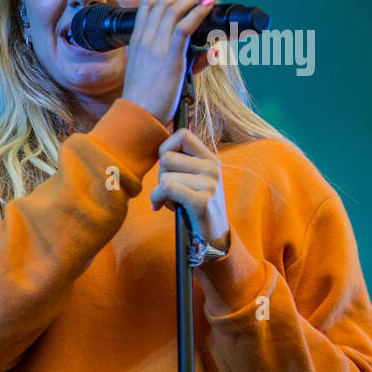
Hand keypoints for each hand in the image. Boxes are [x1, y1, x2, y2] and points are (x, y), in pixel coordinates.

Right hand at [120, 0, 217, 124]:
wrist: (138, 116)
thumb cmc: (145, 98)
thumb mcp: (151, 72)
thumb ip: (174, 57)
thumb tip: (205, 52)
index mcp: (137, 41)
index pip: (147, 6)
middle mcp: (145, 40)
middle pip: (162, 2)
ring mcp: (156, 47)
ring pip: (173, 9)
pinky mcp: (171, 57)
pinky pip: (184, 26)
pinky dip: (198, 12)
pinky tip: (207, 8)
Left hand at [150, 128, 229, 251]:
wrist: (213, 237)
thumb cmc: (193, 205)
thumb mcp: (191, 178)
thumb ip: (180, 159)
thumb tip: (165, 133)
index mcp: (210, 158)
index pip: (182, 134)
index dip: (166, 148)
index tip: (167, 167)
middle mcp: (212, 168)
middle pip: (167, 157)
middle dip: (161, 175)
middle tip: (170, 190)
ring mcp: (210, 184)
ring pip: (165, 176)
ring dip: (160, 191)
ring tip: (172, 200)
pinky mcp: (202, 201)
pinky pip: (167, 188)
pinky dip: (158, 198)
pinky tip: (160, 206)